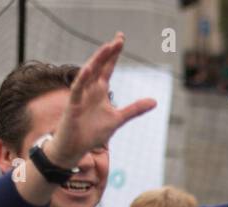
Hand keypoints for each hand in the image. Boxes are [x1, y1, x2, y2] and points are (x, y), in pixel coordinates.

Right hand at [50, 34, 155, 165]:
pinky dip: (82, 79)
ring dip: (98, 60)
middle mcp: (90, 89)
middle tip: (119, 38)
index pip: (108, 68)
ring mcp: (80, 95)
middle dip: (109, 52)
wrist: (75, 147)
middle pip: (100, 66)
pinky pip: (77, 89)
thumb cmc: (93, 132)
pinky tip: (89, 69)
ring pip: (88, 73)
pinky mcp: (72, 105)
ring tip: (108, 47)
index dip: (114, 54)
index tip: (120, 39)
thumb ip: (135, 109)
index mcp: (100, 90)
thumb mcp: (118, 119)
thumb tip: (154, 101)